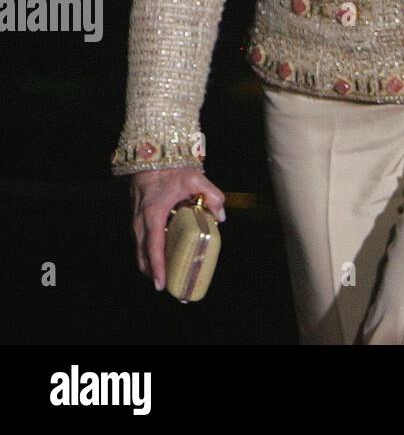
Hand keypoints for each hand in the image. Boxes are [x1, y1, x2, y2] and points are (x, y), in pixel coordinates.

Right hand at [130, 168, 225, 291]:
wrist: (151, 160)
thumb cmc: (172, 171)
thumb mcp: (196, 179)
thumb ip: (212, 195)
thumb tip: (221, 216)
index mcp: (153, 215)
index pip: (153, 247)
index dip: (157, 267)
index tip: (161, 284)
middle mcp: (140, 223)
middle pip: (143, 257)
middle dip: (155, 275)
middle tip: (170, 289)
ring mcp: (136, 224)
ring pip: (140, 253)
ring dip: (151, 268)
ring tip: (168, 280)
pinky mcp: (138, 223)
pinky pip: (142, 246)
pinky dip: (150, 257)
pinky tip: (163, 262)